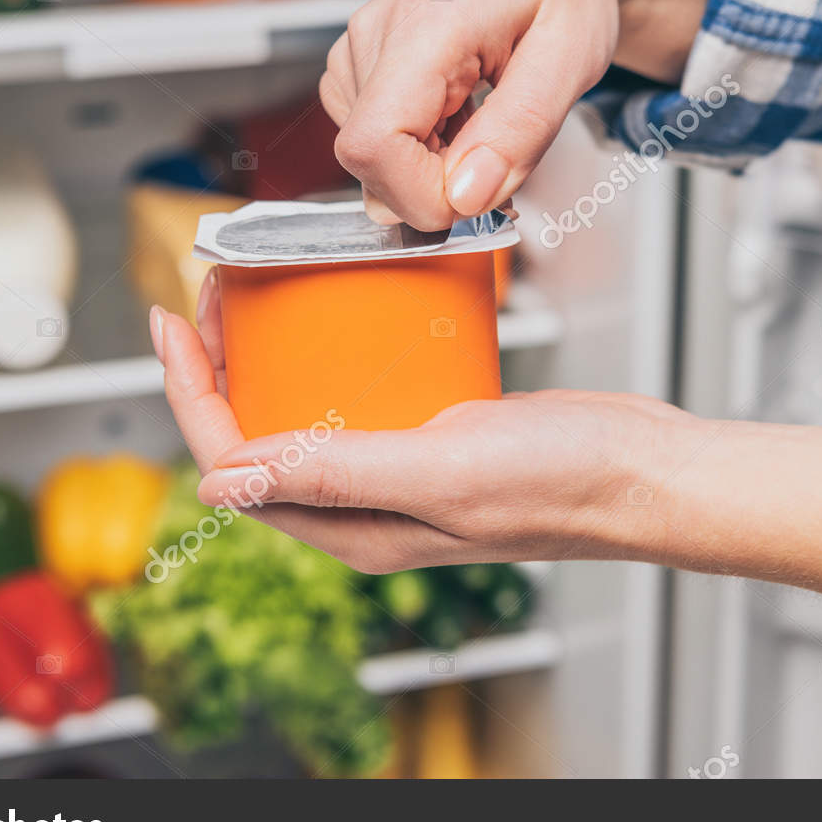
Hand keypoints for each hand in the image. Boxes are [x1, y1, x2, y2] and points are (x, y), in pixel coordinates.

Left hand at [150, 284, 687, 570]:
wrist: (647, 469)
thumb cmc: (564, 481)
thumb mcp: (442, 468)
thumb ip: (334, 473)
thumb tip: (219, 481)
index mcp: (356, 529)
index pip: (239, 463)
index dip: (193, 395)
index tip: (174, 324)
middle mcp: (369, 507)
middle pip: (263, 433)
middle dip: (223, 367)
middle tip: (211, 294)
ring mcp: (404, 472)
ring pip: (311, 410)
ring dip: (275, 354)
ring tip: (258, 292)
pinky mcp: (439, 435)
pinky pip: (367, 395)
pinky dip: (342, 351)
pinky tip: (348, 310)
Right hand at [320, 0, 704, 229]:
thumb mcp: (573, 58)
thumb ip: (520, 131)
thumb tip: (464, 197)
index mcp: (426, 26)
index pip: (373, 146)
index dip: (422, 194)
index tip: (484, 192)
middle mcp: (376, 33)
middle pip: (367, 160)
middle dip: (435, 187)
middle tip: (500, 158)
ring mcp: (359, 46)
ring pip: (370, 157)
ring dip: (429, 168)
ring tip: (484, 125)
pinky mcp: (357, 63)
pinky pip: (373, 139)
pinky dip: (417, 150)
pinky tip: (458, 119)